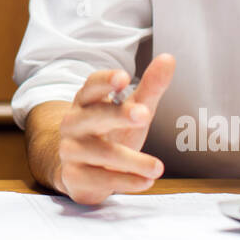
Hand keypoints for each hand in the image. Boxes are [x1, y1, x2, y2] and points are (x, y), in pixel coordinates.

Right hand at [54, 54, 173, 204]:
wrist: (78, 171)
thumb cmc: (108, 133)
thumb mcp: (131, 110)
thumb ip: (149, 87)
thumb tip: (168, 58)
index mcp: (86, 101)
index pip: (92, 86)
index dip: (106, 81)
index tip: (123, 77)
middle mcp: (74, 124)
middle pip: (93, 116)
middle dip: (118, 115)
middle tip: (144, 115)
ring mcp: (71, 151)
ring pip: (99, 153)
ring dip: (131, 160)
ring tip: (158, 167)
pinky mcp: (74, 177)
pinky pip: (99, 179)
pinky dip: (125, 181)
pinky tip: (145, 181)